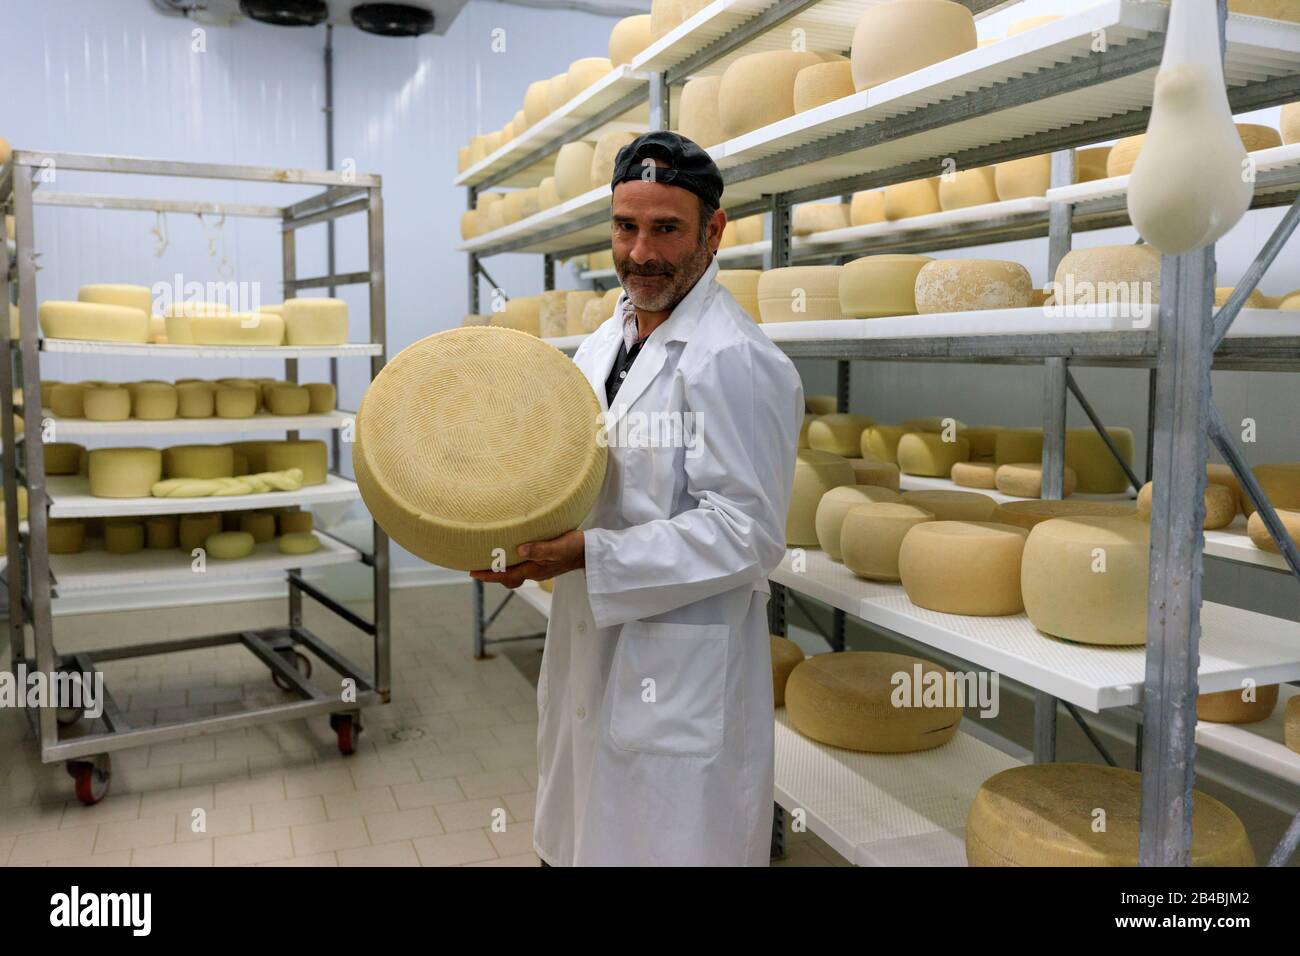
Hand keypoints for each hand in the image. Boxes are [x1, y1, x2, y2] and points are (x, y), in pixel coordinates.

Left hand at [468, 530, 585, 588]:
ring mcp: (540, 567)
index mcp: (535, 569)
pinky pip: (522, 565)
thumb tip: (519, 549)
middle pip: (507, 578)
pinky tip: (510, 552)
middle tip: (475, 566)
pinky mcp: (544, 561)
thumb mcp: (559, 546)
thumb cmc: (577, 547)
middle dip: (491, 574)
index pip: (506, 576)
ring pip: (514, 572)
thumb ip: (540, 549)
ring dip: (500, 569)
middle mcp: (535, 571)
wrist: (592, 551)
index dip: (488, 575)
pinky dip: (511, 562)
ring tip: (488, 560)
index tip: (472, 572)